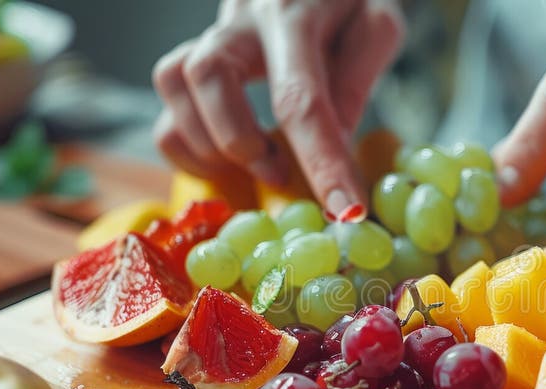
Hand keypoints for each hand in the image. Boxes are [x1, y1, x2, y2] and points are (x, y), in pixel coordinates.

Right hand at [152, 0, 404, 214]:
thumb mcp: (376, 24)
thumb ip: (356, 78)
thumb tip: (334, 141)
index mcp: (295, 12)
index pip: (302, 97)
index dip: (321, 162)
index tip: (344, 211)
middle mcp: (243, 16)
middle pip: (208, 76)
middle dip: (241, 142)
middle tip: (281, 177)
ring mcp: (213, 30)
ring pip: (175, 82)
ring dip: (210, 142)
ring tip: (260, 167)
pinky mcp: (197, 47)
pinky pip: (168, 93)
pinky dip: (188, 138)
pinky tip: (229, 159)